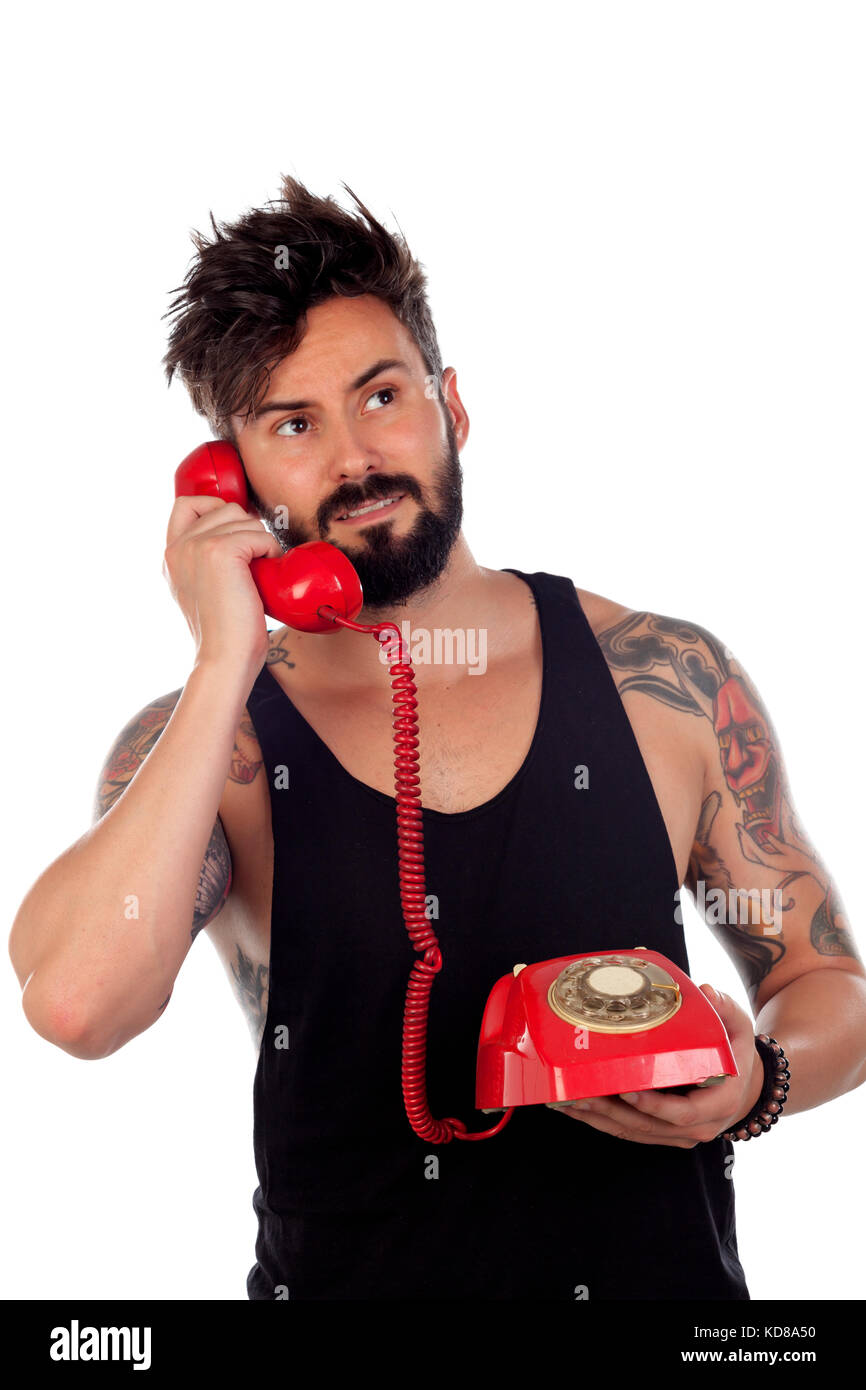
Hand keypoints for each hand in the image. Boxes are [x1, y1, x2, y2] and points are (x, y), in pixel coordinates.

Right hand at [163, 494, 284, 674]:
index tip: (237, 533)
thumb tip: (238, 536)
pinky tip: (265, 575)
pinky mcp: (218, 552)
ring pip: (243, 518)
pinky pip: (258, 533)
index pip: (187, 504)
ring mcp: (196, 547)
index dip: (216, 507)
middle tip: (254, 563)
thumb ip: (205, 562)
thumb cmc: (226, 632)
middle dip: (248, 529)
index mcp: (171, 556)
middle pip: (224, 508)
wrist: (225, 658)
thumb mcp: (204, 590)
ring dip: (261, 540)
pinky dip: (270, 550)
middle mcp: (177, 547)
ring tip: (259, 571)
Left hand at [545, 985, 763, 1146]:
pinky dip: (602, 1123)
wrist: (747, 1087)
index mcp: (719, 1102)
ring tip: (567, 1102)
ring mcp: (680, 1136)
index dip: (654, 1105)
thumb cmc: (737, 1055)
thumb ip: (724, 1008)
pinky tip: (578, 1110)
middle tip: (580, 1093)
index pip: (684, 1113)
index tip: (627, 1088)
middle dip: (611, 1110)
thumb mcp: (738, 1028)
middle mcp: (699, 1126)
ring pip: (634, 1133)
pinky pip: (631, 1133)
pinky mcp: (665, 1136)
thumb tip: (706, 991)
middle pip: (648, 1126)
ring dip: (599, 1119)